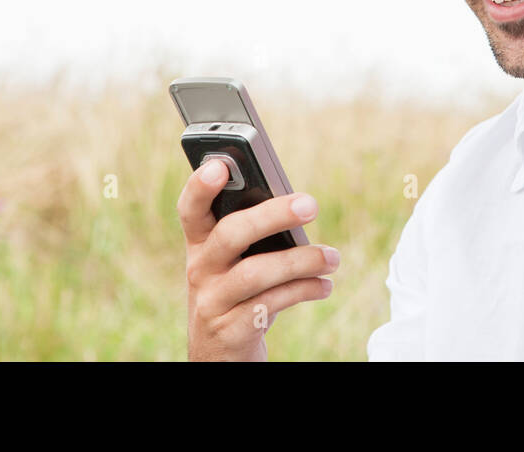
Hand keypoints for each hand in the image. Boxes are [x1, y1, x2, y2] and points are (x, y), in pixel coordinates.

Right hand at [177, 157, 337, 360]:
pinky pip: (270, 304)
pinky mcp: (230, 331)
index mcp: (200, 245)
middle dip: (272, 215)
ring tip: (332, 257)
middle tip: (310, 204)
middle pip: (230, 234)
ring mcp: (211, 302)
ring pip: (255, 273)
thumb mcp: (236, 264)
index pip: (191, 210)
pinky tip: (324, 285)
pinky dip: (303, 290)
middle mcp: (199, 270)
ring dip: (301, 261)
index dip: (200, 187)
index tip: (221, 166)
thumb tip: (297, 207)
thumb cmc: (237, 294)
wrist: (220, 355)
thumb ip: (253, 235)